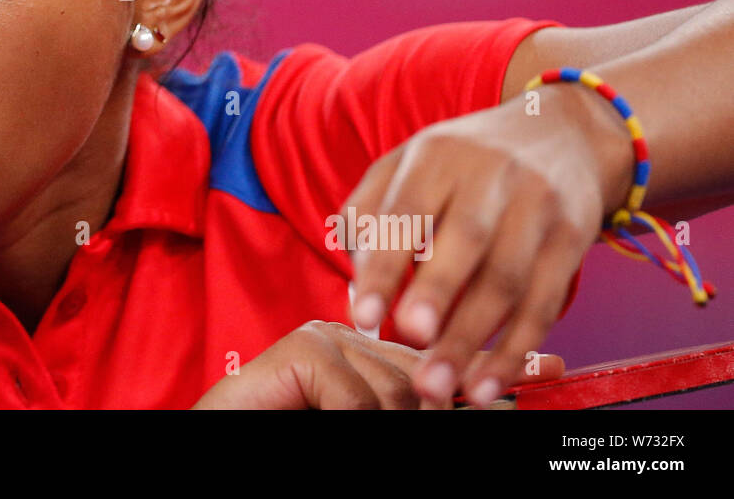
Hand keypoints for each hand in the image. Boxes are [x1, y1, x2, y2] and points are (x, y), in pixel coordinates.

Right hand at [190, 320, 563, 407]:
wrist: (228, 441)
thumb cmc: (295, 430)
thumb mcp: (370, 426)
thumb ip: (416, 411)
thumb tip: (478, 400)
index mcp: (373, 359)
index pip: (439, 358)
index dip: (497, 361)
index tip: (549, 368)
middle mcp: (355, 339)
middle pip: (424, 380)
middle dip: (444, 407)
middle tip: (479, 403)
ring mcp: (327, 336)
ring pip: (395, 394)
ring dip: (380, 425)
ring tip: (334, 418)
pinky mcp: (302, 347)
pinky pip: (357, 398)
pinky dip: (346, 421)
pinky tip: (319, 419)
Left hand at [343, 82, 632, 406]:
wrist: (563, 133)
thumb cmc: (463, 161)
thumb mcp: (407, 164)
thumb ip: (369, 217)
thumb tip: (356, 290)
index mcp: (437, 154)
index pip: (405, 211)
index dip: (383, 266)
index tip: (362, 317)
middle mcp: (491, 175)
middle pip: (465, 238)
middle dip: (437, 293)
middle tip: (409, 338)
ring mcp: (538, 205)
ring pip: (507, 279)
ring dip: (473, 338)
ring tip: (440, 385)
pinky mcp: (573, 238)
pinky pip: (544, 302)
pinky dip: (515, 350)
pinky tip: (487, 383)